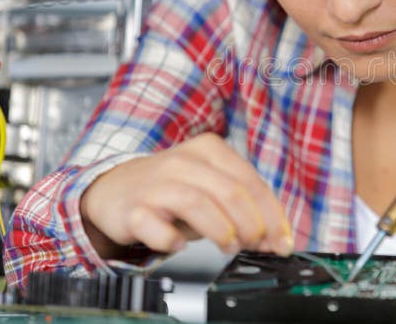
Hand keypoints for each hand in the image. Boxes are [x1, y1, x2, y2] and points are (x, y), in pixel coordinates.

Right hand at [80, 133, 293, 258]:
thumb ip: (244, 208)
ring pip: (197, 203)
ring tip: (229, 247)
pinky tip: (180, 245)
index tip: (282, 241)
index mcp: (209, 150)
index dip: (272, 215)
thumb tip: (275, 238)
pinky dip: (172, 240)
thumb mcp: (211, 189)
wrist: (113, 189)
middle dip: (252, 224)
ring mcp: (156, 184)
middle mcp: (183, 161)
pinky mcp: (134, 209)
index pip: (251, 182)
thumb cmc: (171, 190)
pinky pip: (156, 226)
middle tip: (257, 245)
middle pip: (229, 191)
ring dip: (221, 230)